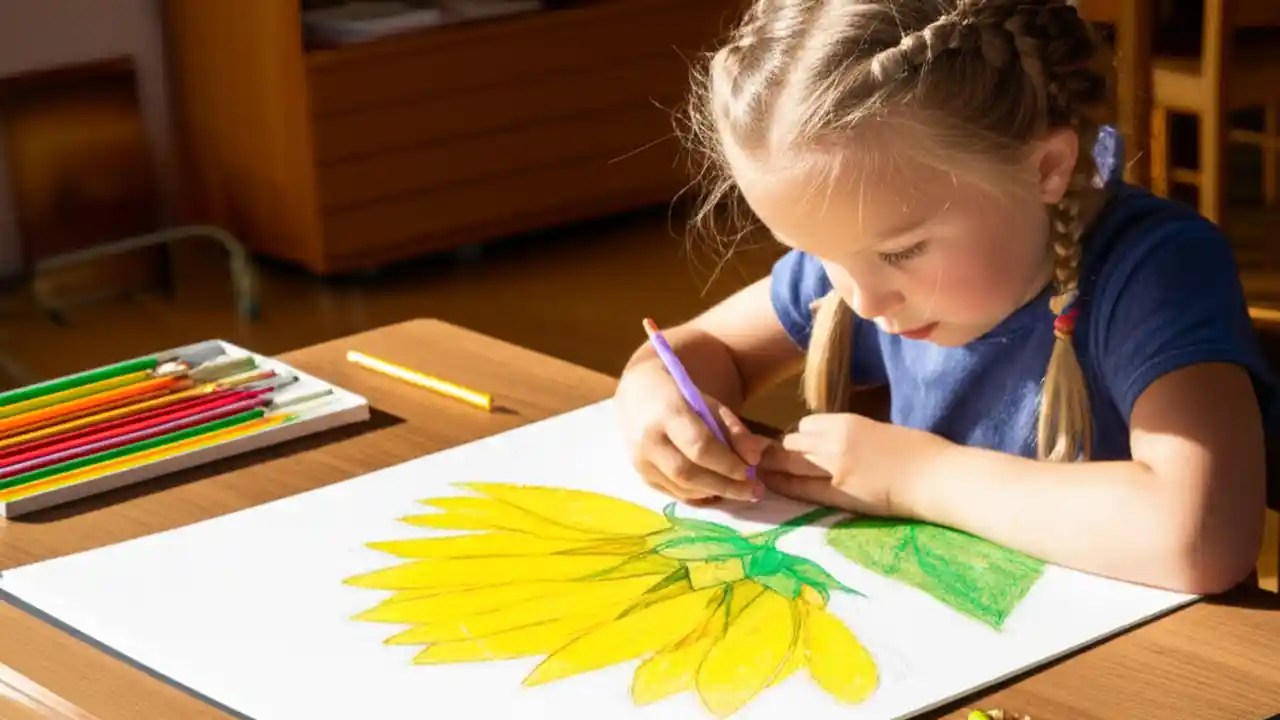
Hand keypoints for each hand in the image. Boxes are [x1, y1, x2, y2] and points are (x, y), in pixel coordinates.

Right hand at [614, 364, 768, 503]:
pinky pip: (674, 493)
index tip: (752, 472)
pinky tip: (718, 491)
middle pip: (688, 474)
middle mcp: (648, 441)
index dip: (728, 463)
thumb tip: (755, 460)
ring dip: (715, 493)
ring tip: (741, 491)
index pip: (699, 446)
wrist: (638, 393)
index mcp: (667, 413)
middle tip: (754, 491)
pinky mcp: (642, 476)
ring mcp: (641, 462)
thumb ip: (735, 430)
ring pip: (681, 489)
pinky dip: (700, 496)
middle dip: (725, 486)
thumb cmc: (680, 395)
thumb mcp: (711, 404)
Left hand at [761, 413, 947, 516]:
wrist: (936, 476)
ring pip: (791, 463)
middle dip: (781, 452)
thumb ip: (851, 435)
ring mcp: (834, 469)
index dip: (800, 437)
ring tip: (763, 473)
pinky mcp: (840, 494)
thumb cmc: (919, 451)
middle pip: (792, 444)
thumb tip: (832, 442)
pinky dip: (785, 485)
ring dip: (778, 467)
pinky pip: (801, 488)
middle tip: (768, 461)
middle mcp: (834, 441)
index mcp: (847, 422)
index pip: (806, 425)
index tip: (798, 446)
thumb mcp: (878, 430)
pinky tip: (773, 485)